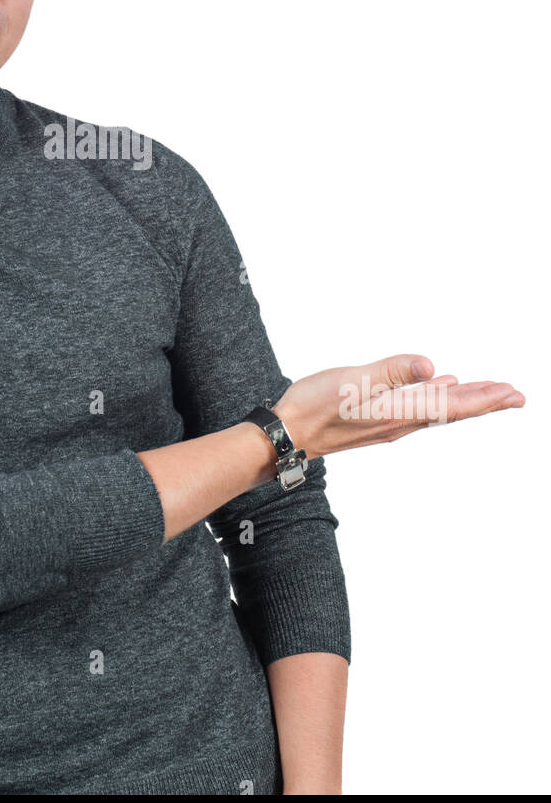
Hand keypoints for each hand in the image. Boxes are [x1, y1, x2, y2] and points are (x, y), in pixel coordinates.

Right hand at [272, 355, 523, 460]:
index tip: (513, 394)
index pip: (453, 405)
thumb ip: (392, 372)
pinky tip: (438, 386)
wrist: (286, 435)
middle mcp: (399, 422)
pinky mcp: (374, 419)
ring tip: (487, 391)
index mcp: (399, 413)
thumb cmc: (313, 407)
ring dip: (465, 400)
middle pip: (452, 410)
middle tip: (515, 396)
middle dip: (485, 401)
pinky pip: (418, 408)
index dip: (484, 398)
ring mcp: (387, 423)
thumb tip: (433, 367)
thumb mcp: (353, 382)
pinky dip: (436, 397)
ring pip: (437, 409)